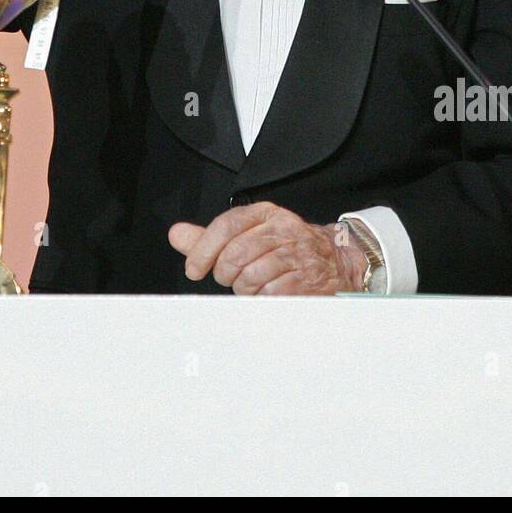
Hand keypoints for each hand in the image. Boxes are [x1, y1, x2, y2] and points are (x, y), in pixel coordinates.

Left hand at [168, 202, 367, 294]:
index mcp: (265, 213)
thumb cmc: (286, 248)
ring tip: (253, 284)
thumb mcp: (250, 234)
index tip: (194, 269)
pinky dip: (262, 299)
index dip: (204, 249)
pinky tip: (268, 292)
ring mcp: (296, 254)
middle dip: (225, 273)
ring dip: (244, 289)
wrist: (334, 262)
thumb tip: (177, 234)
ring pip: (249, 277)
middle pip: (234, 254)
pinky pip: (268, 295)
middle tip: (231, 277)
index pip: (226, 225)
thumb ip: (211, 237)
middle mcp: (282, 228)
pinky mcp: (304, 280)